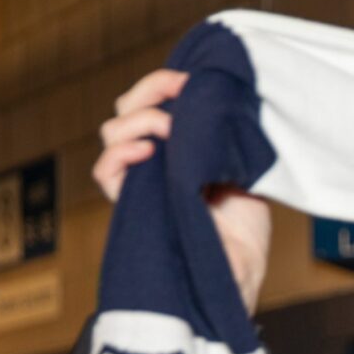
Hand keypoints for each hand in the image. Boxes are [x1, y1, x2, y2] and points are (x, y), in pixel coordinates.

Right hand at [95, 68, 271, 315]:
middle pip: (128, 110)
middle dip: (151, 90)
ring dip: (140, 119)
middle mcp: (156, 164)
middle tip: (181, 89)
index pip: (156, 104)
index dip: (166, 85)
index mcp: (180, 152)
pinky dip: (121, 154)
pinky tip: (146, 150)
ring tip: (170, 128)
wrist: (238, 276)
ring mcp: (141, 184)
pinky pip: (107, 173)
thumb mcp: (245, 172)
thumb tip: (220, 98)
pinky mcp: (132, 209)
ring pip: (113, 133)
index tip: (193, 78)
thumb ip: (224, 138)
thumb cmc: (246, 234)